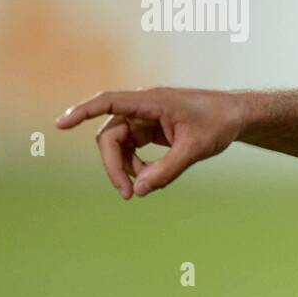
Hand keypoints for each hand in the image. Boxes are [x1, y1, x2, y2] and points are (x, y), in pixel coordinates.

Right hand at [55, 88, 247, 198]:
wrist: (236, 116)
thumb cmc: (218, 123)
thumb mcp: (195, 149)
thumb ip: (167, 170)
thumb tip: (139, 190)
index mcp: (151, 102)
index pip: (109, 102)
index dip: (83, 112)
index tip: (61, 125)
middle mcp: (142, 107)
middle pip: (110, 136)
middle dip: (114, 166)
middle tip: (128, 194)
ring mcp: (144, 119)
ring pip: (119, 146)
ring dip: (127, 168)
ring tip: (146, 187)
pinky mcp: (150, 130)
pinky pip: (132, 150)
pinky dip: (138, 166)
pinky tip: (151, 179)